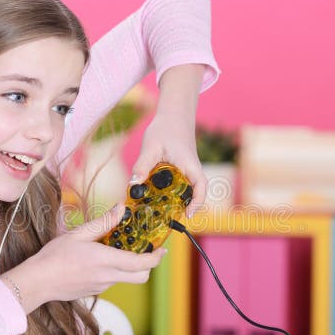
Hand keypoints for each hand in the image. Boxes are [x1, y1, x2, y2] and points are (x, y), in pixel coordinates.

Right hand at [2, 204, 166, 312]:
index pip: (141, 263)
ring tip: (112, 250)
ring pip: (126, 278)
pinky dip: (111, 271)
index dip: (156, 257)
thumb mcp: (78, 234)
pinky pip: (111, 281)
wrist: (37, 282)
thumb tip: (121, 209)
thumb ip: (103, 223)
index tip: (162, 250)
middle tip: (143, 250)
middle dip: (147, 265)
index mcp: (106, 260)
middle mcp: (108, 277)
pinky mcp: (94, 291)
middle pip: (141, 277)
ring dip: (127, 267)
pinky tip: (95, 261)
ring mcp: (102, 287)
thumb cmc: (54, 257)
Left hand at [130, 64, 207, 217]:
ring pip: (184, 192)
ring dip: (174, 202)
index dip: (197, 203)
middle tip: (164, 219)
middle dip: (181, 208)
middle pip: (193, 195)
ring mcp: (186, 172)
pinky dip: (168, 194)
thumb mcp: (151, 146)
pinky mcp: (180, 172)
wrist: (173, 115)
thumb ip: (142, 165)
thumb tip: (133, 185)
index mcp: (190, 165)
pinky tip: (152, 197)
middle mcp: (191, 171)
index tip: (188, 215)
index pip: (201, 187)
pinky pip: (177, 187)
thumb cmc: (166, 128)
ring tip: (155, 211)